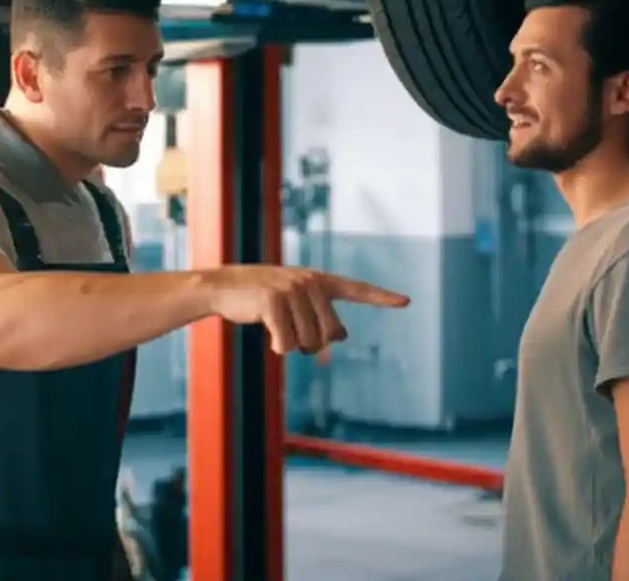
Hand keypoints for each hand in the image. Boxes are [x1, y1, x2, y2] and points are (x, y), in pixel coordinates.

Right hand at [202, 265, 409, 354]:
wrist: (222, 286)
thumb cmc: (259, 297)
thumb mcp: (292, 301)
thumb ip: (318, 314)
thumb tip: (341, 337)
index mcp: (318, 280)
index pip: (356, 289)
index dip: (381, 298)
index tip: (406, 301)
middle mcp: (309, 281)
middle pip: (330, 334)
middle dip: (312, 344)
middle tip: (291, 331)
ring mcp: (291, 290)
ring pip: (307, 343)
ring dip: (291, 346)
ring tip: (276, 328)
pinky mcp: (273, 302)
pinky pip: (286, 344)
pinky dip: (277, 348)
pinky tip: (267, 336)